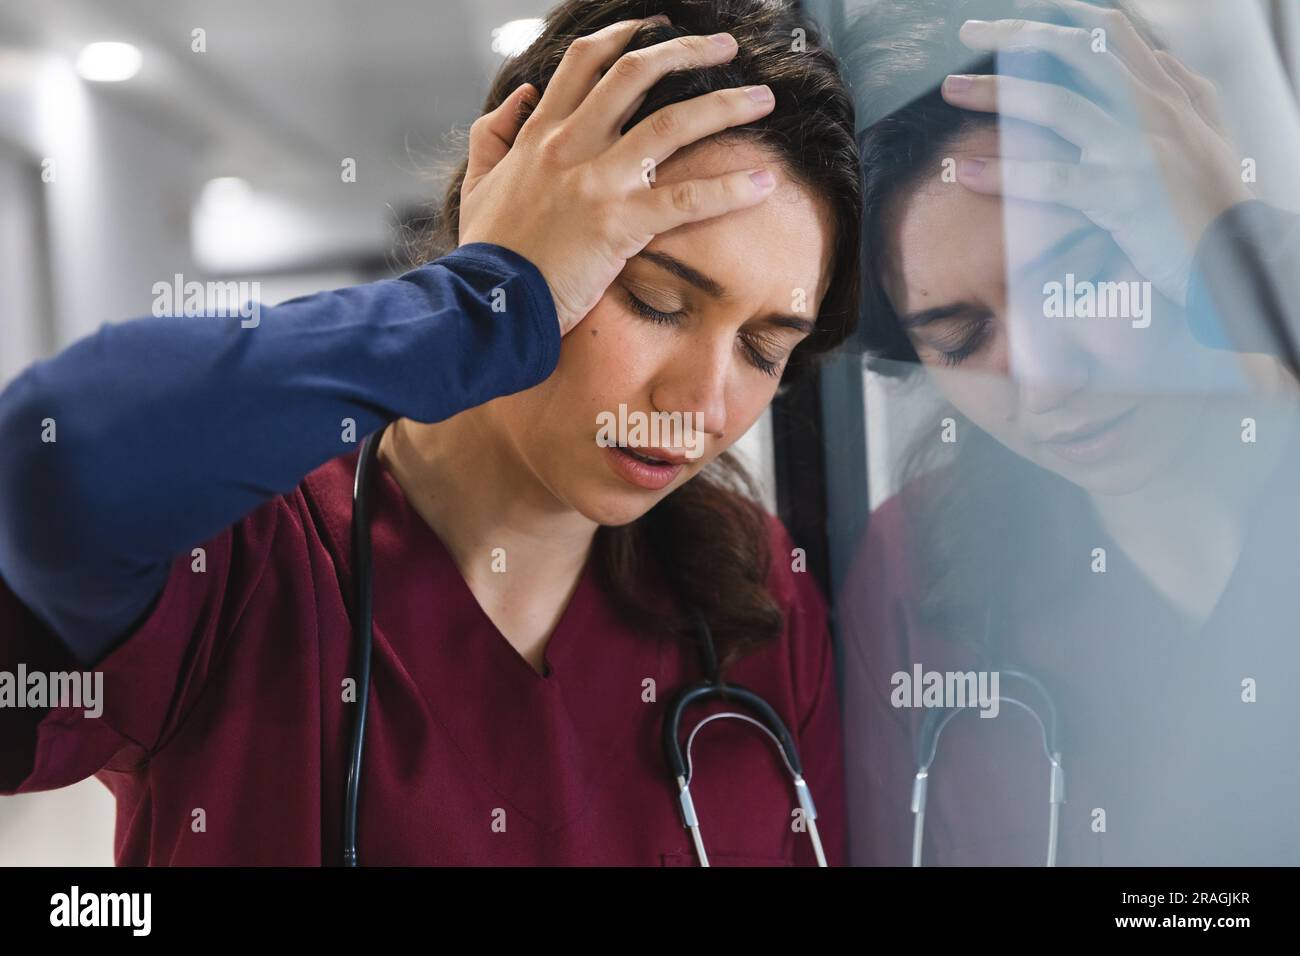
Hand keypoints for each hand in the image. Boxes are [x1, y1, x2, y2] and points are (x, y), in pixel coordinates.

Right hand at [457, 17, 778, 335]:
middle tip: (725, 46)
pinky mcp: (619, 224)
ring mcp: (597, 182)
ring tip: (763, 99)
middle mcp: (571, 146)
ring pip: (672, 124)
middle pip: (636, 75)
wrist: (486, 303)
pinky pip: (686, 199)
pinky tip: (764, 183)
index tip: (655, 27)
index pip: (585, 63)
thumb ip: (493, 134)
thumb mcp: (476, 182)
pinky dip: (730, 189)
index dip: (624, 37)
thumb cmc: (488, 254)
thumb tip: (520, 96)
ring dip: (725, 106)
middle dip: (687, 52)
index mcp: (540, 134)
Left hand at [940, 0, 1252, 305]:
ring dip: (996, 92)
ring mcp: (1137, 151)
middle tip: (968, 33)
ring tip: (952, 90)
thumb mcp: (1211, 136)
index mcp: (1170, 94)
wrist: (1241, 262)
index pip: (1112, 34)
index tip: (1015, 15)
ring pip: (1056, 104)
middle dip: (1015, 37)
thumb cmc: (1218, 206)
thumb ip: (1184, 93)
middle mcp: (1153, 111)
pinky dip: (1005, 174)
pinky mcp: (1121, 196)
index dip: (1062, 17)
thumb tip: (1158, 57)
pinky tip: (968, 172)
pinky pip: (1053, 178)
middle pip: (1074, 53)